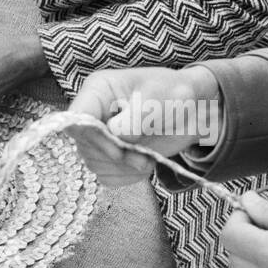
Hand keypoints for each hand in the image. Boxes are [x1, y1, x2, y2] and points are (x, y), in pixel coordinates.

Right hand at [66, 64, 222, 188]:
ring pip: (95, 164)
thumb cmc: (175, 95)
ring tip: (148, 157)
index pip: (76, 117)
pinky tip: (144, 162)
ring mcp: (100, 137)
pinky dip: (128, 176)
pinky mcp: (111, 157)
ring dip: (124, 168)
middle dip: (115, 156)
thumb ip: (137, 116)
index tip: (119, 145)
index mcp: (99, 90)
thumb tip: (115, 135)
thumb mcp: (160, 98)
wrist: (192, 113)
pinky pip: (108, 176)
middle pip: (84, 145)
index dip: (91, 136)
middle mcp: (94, 114)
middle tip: (143, 157)